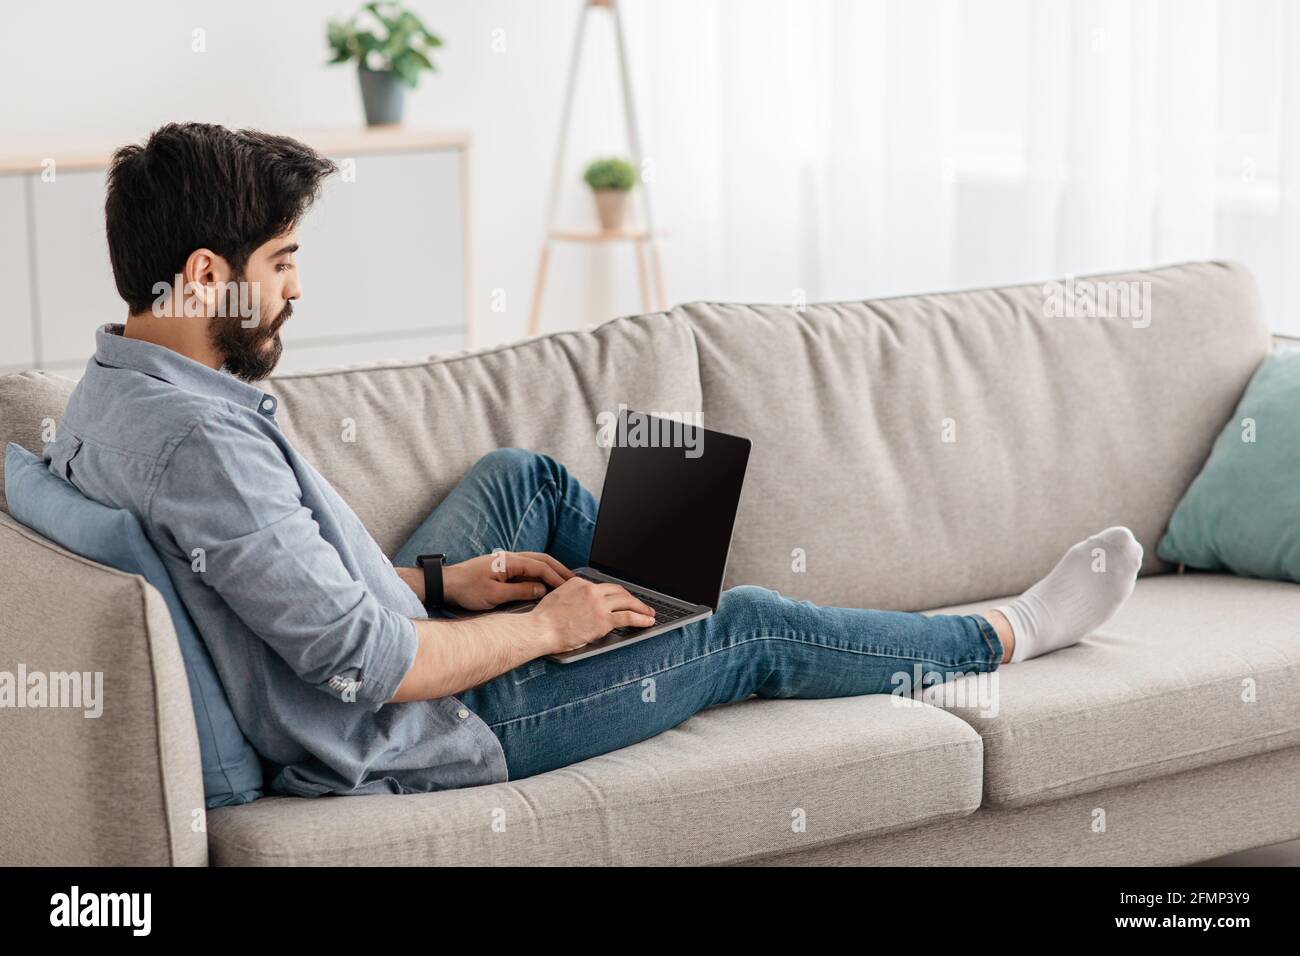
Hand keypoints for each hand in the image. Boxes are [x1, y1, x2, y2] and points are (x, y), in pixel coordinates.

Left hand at [442, 551, 571, 610]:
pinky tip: (545, 582)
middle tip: (575, 581)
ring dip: (551, 570)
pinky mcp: (502, 568)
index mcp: (510, 561)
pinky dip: (540, 573)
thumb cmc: (467, 589)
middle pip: (542, 560)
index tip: (569, 588)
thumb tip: (542, 590)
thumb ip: (521, 592)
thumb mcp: (495, 595)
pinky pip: (527, 567)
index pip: (541, 567)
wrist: (446, 584)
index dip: (557, 578)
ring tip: (564, 581)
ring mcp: (506, 561)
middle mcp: (510, 558)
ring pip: (535, 562)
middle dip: (559, 569)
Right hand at [532, 577, 655, 653]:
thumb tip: (581, 604)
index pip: (602, 586)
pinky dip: (641, 618)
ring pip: (628, 602)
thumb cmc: (543, 619)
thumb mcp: (557, 597)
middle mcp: (591, 590)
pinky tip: (648, 621)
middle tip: (640, 604)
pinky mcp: (603, 620)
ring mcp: (599, 604)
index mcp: (579, 582)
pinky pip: (628, 617)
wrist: (539, 629)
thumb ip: (572, 597)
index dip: (615, 595)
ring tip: (650, 613)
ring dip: (642, 607)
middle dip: (632, 598)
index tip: (621, 600)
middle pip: (619, 591)